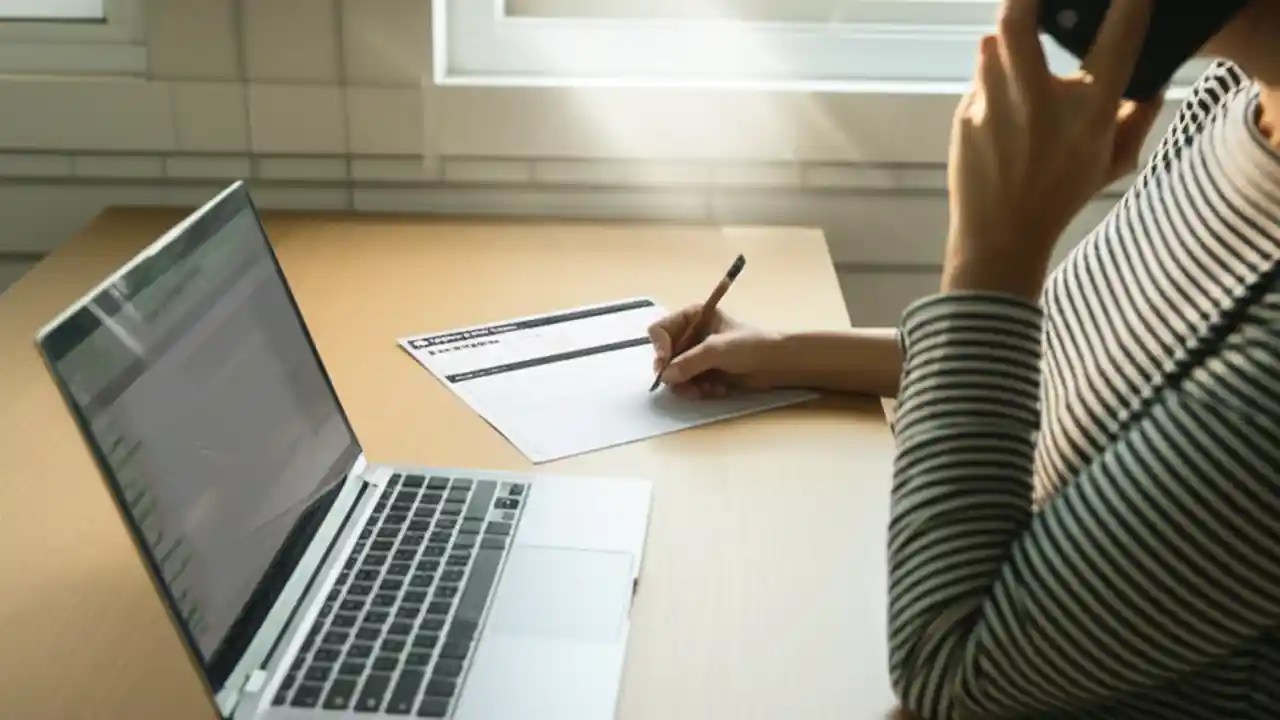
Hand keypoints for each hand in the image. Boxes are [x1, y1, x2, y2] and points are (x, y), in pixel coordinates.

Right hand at [647, 305, 782, 398]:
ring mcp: (697, 355)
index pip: (660, 330)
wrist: (777, 364)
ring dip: (688, 385)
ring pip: (674, 374)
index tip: (665, 364)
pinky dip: (699, 390)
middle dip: (674, 372)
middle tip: (682, 385)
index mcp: (692, 317)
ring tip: (705, 390)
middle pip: (664, 355)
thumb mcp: (716, 349)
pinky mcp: (704, 372)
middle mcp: (691, 334)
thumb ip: (689, 361)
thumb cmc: (750, 346)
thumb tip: (665, 376)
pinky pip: (688, 384)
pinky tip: (717, 390)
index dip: (659, 348)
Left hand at [944, 0, 1163, 298]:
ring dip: (1005, 40)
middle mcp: (1039, 101)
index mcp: (1089, 111)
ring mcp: (994, 106)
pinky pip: (980, 80)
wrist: (1000, 236)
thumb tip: (1151, 83)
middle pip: (1019, 23)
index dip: (1127, 6)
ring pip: (992, 44)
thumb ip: (1137, 118)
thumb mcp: (1113, 163)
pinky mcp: (965, 115)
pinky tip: (999, 102)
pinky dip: (991, 80)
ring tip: (1015, 43)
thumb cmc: (1061, 197)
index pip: (1116, 39)